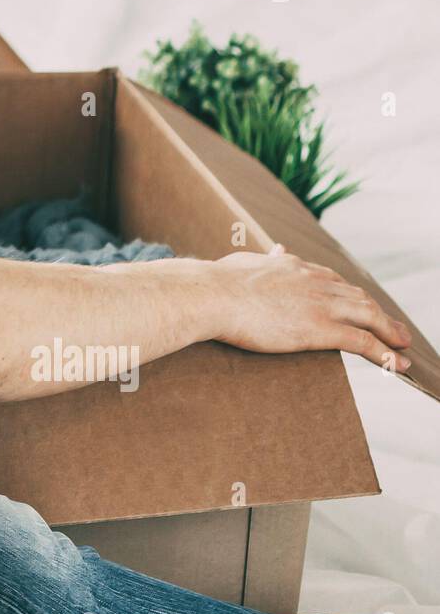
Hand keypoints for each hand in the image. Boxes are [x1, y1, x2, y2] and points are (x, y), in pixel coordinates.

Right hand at [210, 245, 411, 370]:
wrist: (211, 295)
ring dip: (390, 331)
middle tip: (394, 327)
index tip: (357, 303)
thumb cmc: (215, 283)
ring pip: (368, 316)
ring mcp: (320, 304)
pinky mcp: (320, 329)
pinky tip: (397, 363)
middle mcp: (313, 281)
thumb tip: (276, 250)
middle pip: (357, 296)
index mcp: (293, 266)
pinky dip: (385, 352)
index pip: (331, 279)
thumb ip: (265, 259)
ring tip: (403, 344)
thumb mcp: (244, 262)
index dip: (348, 294)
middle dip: (378, 312)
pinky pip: (363, 341)